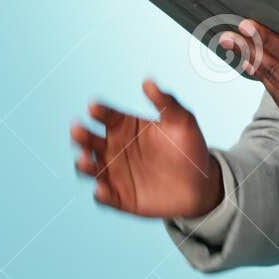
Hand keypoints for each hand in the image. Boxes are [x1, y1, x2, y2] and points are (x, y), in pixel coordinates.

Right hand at [69, 80, 224, 219]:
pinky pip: (104, 196)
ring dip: (83, 164)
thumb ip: (166, 102)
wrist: (200, 183)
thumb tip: (148, 82)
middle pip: (90, 139)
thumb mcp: (182, 120)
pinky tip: (102, 189)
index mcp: (124, 125)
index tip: (94, 107)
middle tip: (78, 129)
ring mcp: (114, 172)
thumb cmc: (188, 146)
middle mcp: (114, 148)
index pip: (106, 115)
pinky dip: (100, 193)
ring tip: (85, 160)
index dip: (98, 110)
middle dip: (81, 134)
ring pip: (90, 167)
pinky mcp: (119, 196)